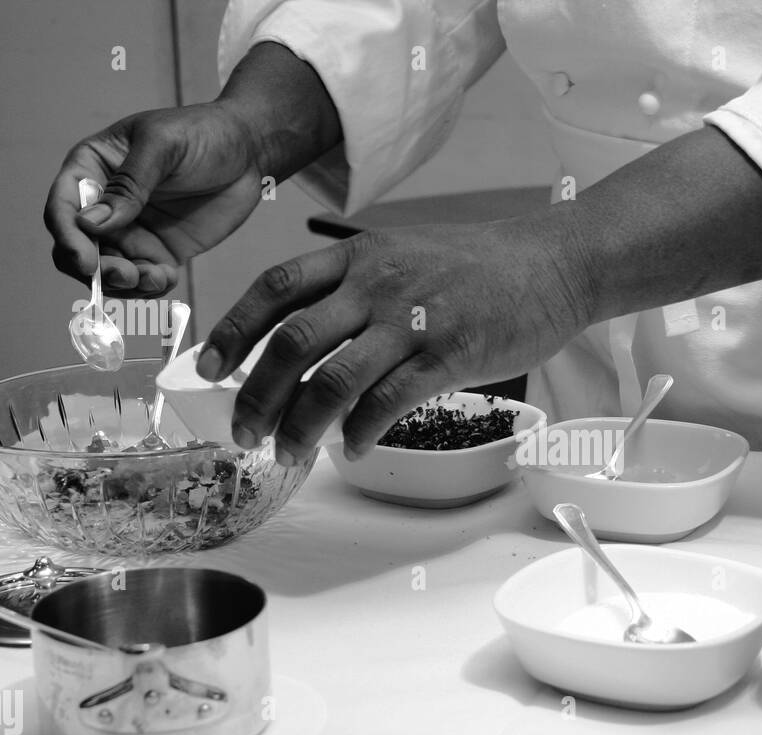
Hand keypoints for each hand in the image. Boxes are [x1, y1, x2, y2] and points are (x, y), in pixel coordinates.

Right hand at [43, 103, 263, 297]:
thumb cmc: (202, 134)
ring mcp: (131, 231)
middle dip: (94, 269)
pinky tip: (167, 278)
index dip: (67, 237)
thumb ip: (129, 185)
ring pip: (108, 270)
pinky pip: (143, 279)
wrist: (249, 151)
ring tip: (153, 279)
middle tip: (124, 276)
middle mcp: (104, 203)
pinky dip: (149, 286)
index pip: (63, 207)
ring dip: (123, 284)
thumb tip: (91, 224)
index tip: (84, 261)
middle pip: (79, 247)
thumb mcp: (162, 147)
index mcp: (92, 168)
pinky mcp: (159, 251)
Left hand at [196, 215, 594, 463]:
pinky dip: (363, 433)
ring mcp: (413, 321)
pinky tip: (355, 450)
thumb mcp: (406, 254)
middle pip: (291, 341)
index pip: (275, 287)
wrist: (553, 263)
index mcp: (359, 256)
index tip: (208, 366)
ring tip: (289, 454)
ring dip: (301, 425)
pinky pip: (389, 401)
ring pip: (333, 379)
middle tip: (245, 431)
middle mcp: (377, 284)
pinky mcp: (450, 355)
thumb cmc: (482, 266)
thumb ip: (358, 287)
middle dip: (256, 393)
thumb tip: (310, 340)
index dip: (233, 329)